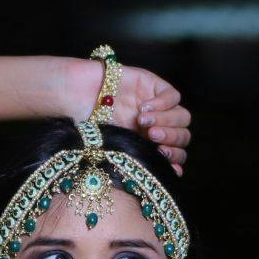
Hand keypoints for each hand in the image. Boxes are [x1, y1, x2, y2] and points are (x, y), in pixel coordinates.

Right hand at [67, 55, 191, 176]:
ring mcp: (157, 106)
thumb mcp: (117, 148)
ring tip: (144, 122)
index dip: (175, 158)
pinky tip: (143, 108)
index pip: (176, 153)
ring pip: (182, 116)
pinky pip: (173, 96)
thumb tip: (175, 173)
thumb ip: (143, 160)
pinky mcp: (154, 86)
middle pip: (183, 135)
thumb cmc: (89, 126)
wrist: (75, 97)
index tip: (165, 161)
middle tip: (151, 137)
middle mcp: (156, 126)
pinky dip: (163, 104)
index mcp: (149, 144)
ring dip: (167, 122)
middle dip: (170, 139)